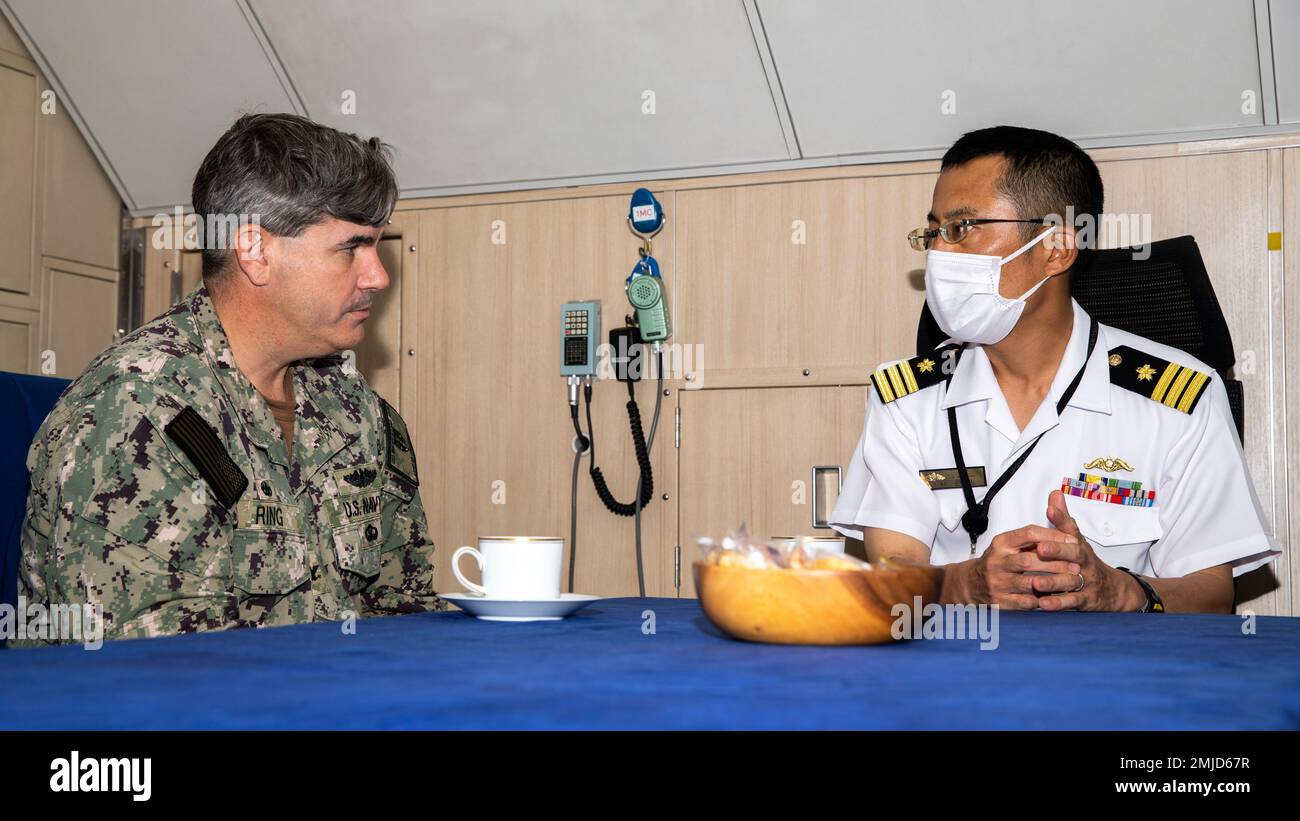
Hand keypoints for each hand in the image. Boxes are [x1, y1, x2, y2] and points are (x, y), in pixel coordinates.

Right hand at [955, 523, 1081, 609]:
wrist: (971, 583)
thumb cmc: (998, 561)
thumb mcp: (1010, 543)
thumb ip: (1033, 533)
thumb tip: (1055, 504)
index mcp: (1001, 543)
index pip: (1029, 533)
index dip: (1053, 536)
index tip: (1072, 541)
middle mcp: (996, 561)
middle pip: (1030, 560)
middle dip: (1057, 564)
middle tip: (1076, 566)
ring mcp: (996, 582)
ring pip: (1030, 583)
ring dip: (1053, 584)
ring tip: (1071, 583)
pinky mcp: (999, 601)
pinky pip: (1025, 602)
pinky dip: (1042, 601)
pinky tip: (1054, 598)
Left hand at [1034, 490, 1141, 611]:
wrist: (1112, 589)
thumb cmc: (1085, 560)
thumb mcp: (1076, 539)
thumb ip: (1063, 519)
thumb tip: (1054, 494)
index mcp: (1079, 547)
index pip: (1071, 536)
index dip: (1060, 527)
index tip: (1048, 517)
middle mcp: (1083, 564)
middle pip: (1073, 557)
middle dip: (1057, 553)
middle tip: (1040, 550)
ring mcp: (1084, 583)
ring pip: (1069, 582)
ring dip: (1052, 583)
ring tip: (1036, 583)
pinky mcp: (1084, 601)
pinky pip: (1071, 603)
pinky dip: (1058, 604)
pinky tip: (1043, 605)